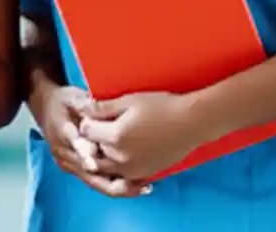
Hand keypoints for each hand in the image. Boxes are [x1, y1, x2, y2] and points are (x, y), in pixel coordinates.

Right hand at [29, 82, 150, 197]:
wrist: (46, 108)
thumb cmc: (63, 101)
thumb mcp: (72, 97)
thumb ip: (84, 103)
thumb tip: (95, 106)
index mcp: (61, 132)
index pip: (74, 143)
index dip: (85, 153)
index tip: (96, 162)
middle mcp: (63, 153)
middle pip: (88, 171)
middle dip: (112, 180)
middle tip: (137, 183)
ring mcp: (68, 164)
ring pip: (93, 181)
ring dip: (117, 187)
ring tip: (142, 188)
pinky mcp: (74, 169)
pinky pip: (95, 182)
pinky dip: (114, 185)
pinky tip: (134, 187)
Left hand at [77, 91, 207, 181]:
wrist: (191, 123)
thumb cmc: (162, 107)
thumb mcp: (129, 101)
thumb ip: (103, 108)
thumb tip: (84, 109)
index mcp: (114, 138)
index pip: (86, 132)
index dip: (88, 121)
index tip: (94, 114)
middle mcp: (121, 159)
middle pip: (93, 151)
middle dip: (93, 139)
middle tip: (101, 126)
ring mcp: (133, 170)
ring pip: (105, 166)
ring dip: (104, 154)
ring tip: (113, 138)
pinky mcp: (144, 174)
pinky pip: (121, 174)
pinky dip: (118, 164)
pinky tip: (126, 150)